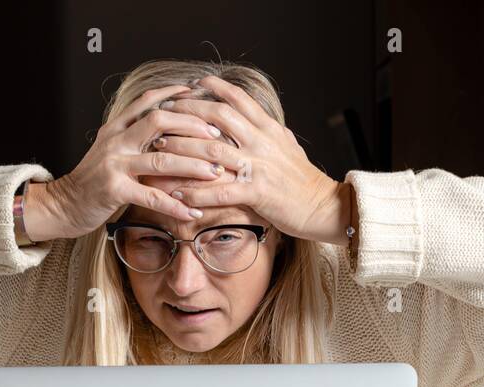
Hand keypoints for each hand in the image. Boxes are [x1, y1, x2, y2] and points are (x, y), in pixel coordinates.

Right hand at [20, 84, 223, 240]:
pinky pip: (152, 196)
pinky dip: (175, 205)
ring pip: (161, 159)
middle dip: (192, 127)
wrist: (63, 204)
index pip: (147, 101)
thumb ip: (134, 140)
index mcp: (116, 127)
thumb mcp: (111, 152)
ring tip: (216, 173)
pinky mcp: (113, 190)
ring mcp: (114, 164)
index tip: (200, 95)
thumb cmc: (93, 181)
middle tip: (217, 138)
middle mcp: (115, 140)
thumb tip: (168, 136)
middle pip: (159, 121)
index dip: (174, 94)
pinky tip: (192, 212)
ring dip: (193, 166)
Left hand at [155, 75, 348, 243]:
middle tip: (162, 113)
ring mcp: (260, 166)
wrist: (324, 206)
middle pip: (217, 116)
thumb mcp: (288, 146)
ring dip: (183, 148)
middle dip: (186, 112)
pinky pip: (220, 191)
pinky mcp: (258, 193)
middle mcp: (262, 142)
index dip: (211, 88)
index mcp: (268, 129)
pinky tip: (177, 194)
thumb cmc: (304, 180)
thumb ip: (270, 131)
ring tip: (159, 149)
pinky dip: (196, 193)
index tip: (190, 84)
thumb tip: (257, 117)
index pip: (237, 98)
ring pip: (213, 151)